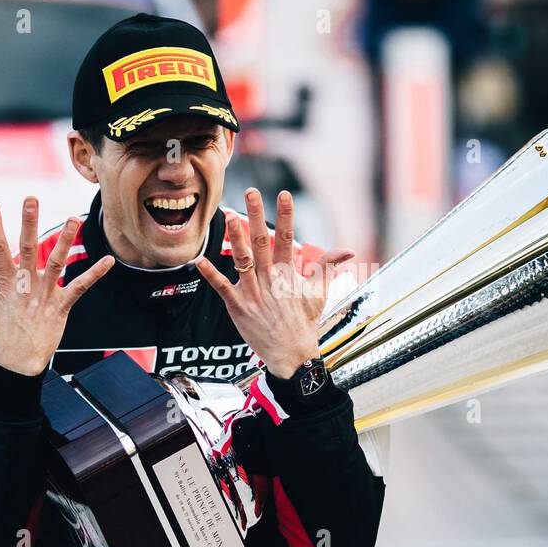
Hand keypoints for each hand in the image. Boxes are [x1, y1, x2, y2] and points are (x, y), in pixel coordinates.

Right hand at [0, 197, 114, 375]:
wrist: (15, 362)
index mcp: (5, 283)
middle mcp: (25, 285)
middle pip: (27, 247)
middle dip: (28, 222)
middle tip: (31, 198)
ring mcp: (44, 295)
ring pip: (56, 262)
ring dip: (64, 239)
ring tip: (73, 218)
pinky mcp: (60, 307)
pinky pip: (80, 287)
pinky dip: (95, 274)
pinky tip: (108, 261)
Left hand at [195, 189, 352, 379]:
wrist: (292, 353)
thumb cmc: (304, 321)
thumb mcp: (319, 291)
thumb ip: (328, 265)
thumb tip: (349, 250)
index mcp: (288, 273)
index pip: (287, 238)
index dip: (286, 215)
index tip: (283, 194)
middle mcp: (270, 279)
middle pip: (262, 242)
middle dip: (257, 216)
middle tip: (251, 193)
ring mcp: (253, 292)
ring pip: (242, 260)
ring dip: (235, 238)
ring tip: (229, 216)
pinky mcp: (239, 306)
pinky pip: (222, 287)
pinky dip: (211, 274)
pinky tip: (199, 260)